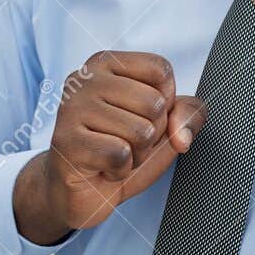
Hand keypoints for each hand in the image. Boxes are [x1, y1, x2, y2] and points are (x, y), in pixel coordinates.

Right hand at [13, 51, 205, 244]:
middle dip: (150, 134)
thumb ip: (187, 114)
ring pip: (140, 131)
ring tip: (112, 155)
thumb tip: (181, 133)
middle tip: (124, 141)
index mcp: (105, 63)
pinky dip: (120, 170)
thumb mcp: (163, 127)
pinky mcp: (67, 141)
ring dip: (136, 155)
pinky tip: (102, 167)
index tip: (139, 116)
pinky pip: (121, 154)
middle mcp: (84, 78)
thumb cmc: (119, 151)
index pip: (160, 70)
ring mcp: (71, 108)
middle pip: (153, 102)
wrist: (82, 191)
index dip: (164, 102)